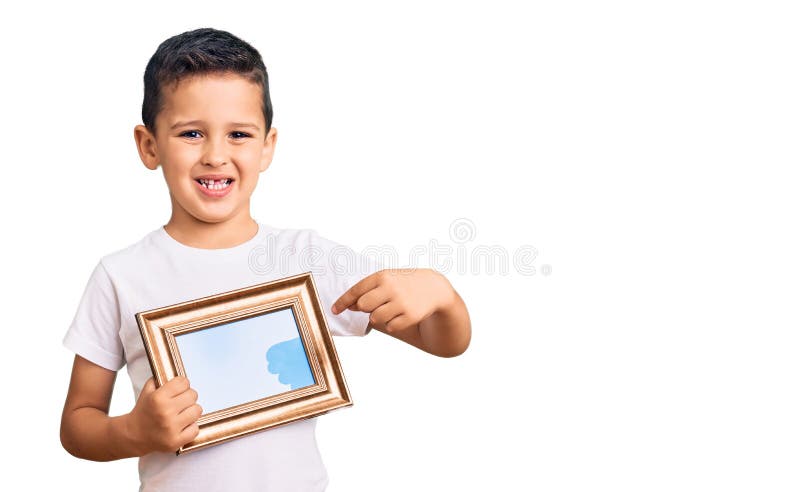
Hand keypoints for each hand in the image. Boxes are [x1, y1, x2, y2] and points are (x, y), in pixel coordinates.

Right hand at [126, 376, 201, 453]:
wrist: (133, 435)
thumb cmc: (143, 411)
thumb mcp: (148, 390)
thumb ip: (162, 378)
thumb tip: (179, 374)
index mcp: (158, 398)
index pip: (184, 382)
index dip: (182, 384)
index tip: (178, 389)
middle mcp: (165, 412)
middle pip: (193, 395)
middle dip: (187, 397)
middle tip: (179, 403)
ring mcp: (171, 428)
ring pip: (197, 410)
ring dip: (191, 411)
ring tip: (181, 414)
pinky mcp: (175, 441)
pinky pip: (196, 428)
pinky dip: (191, 427)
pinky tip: (181, 426)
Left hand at [331, 268, 454, 332]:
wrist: (433, 288)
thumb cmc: (403, 283)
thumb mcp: (386, 280)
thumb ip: (367, 290)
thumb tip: (348, 306)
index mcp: (382, 276)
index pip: (356, 290)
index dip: (342, 302)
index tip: (334, 310)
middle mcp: (390, 288)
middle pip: (362, 306)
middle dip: (363, 308)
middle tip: (374, 304)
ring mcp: (401, 303)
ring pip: (375, 318)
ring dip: (378, 316)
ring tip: (390, 308)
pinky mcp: (410, 316)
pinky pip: (389, 327)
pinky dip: (391, 323)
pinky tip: (400, 314)